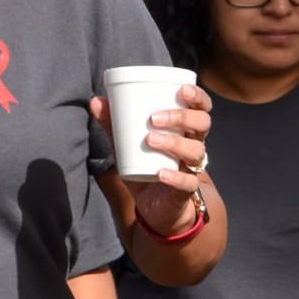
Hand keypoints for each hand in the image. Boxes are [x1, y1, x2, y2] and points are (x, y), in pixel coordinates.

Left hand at [91, 84, 213, 234]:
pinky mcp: (185, 191)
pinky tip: (160, 173)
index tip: (182, 90)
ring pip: (196, 151)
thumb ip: (113, 125)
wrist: (153, 209)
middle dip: (182, 116)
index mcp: (185, 129)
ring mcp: (191, 168)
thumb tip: (95, 101)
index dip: (198, 97)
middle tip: (154, 118)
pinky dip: (175, 176)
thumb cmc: (145, 168)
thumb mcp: (127, 146)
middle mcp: (193, 145)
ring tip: (150, 140)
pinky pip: (188, 182)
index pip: (201, 108)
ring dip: (175, 142)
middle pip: (202, 124)